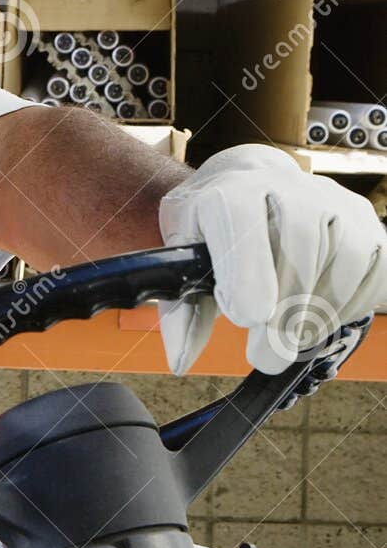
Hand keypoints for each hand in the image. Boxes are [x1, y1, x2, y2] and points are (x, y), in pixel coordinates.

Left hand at [158, 145, 386, 374]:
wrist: (250, 189)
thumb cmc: (213, 230)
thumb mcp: (184, 262)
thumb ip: (183, 310)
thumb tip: (180, 361)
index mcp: (232, 192)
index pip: (244, 223)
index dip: (248, 272)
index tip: (248, 317)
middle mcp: (287, 187)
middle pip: (300, 251)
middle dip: (284, 315)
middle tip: (265, 358)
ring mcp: (333, 202)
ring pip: (342, 263)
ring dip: (317, 315)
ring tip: (288, 340)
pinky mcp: (367, 224)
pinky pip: (373, 272)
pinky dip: (348, 306)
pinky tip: (319, 318)